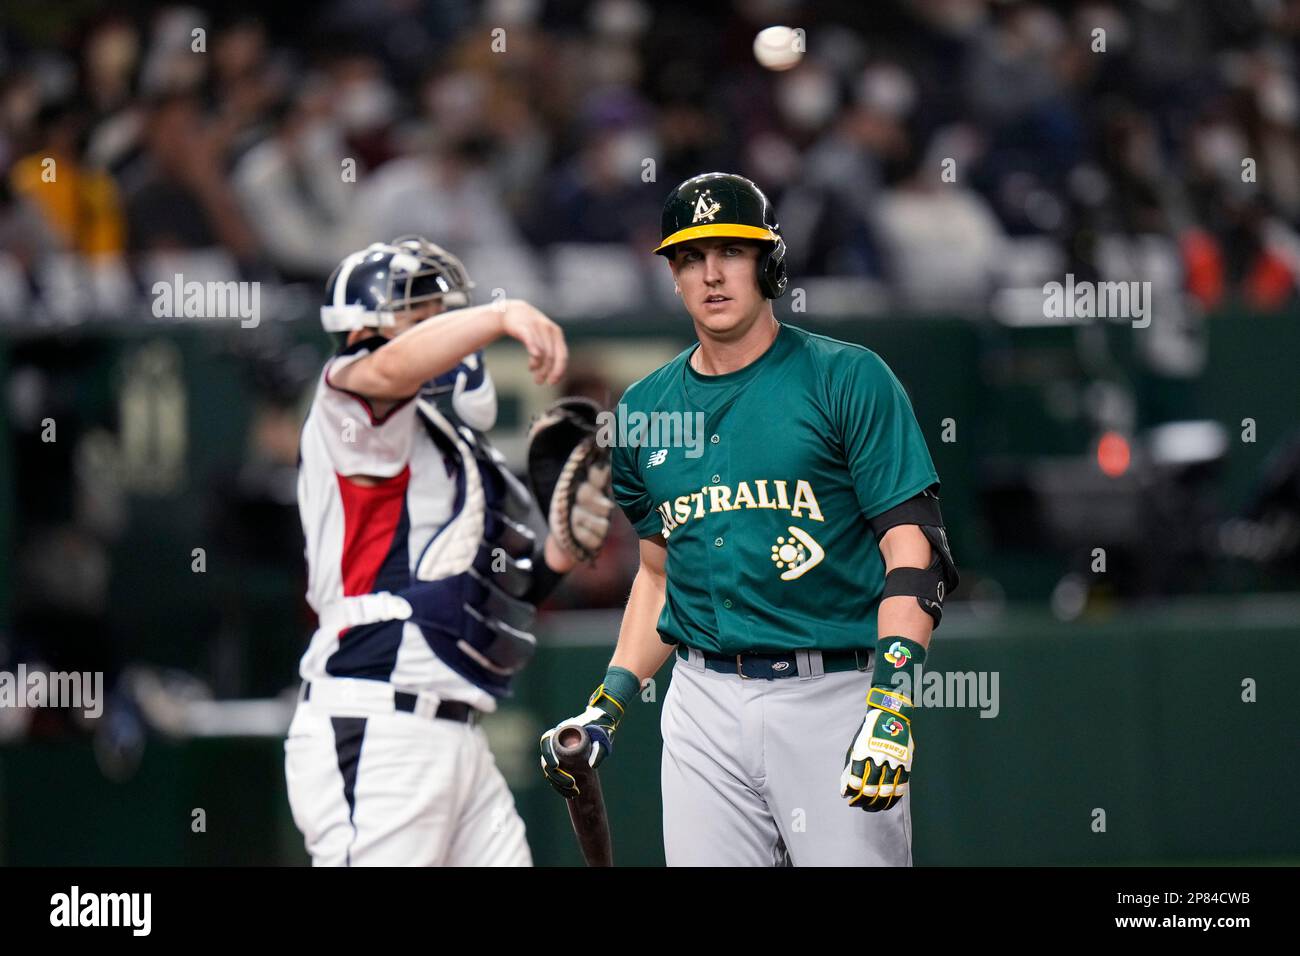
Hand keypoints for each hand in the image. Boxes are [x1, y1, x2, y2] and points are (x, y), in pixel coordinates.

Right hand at [501, 300, 567, 385]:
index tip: (552, 382)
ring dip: (537, 366)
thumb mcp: (544, 338)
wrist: (513, 311)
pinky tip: (532, 365)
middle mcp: (549, 330)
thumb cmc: (531, 329)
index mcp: (557, 334)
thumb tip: (557, 376)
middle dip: (546, 372)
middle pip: (551, 357)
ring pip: (541, 352)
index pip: (562, 356)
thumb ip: (551, 352)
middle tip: (539, 382)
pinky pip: (531, 342)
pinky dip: (534, 353)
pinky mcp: (524, 327)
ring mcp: (537, 327)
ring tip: (532, 370)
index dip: (559, 371)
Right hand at [539, 681, 625, 797]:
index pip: (546, 741)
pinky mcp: (564, 761)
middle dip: (556, 775)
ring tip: (573, 792)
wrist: (603, 722)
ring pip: (550, 771)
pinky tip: (570, 793)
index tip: (556, 766)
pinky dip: (561, 785)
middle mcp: (556, 742)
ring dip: (558, 783)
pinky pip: (557, 774)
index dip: (548, 754)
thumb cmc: (601, 727)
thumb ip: (599, 750)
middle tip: (571, 784)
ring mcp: (559, 752)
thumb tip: (592, 765)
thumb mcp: (602, 737)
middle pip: (547, 760)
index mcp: (560, 731)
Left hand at [839, 686, 913, 811]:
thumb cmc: (869, 732)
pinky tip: (886, 804)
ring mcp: (893, 761)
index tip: (848, 797)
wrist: (891, 714)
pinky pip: (901, 786)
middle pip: (870, 789)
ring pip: (886, 791)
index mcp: (863, 752)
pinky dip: (893, 798)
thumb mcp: (856, 745)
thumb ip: (851, 766)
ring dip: (877, 804)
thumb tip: (846, 789)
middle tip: (857, 805)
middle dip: (862, 801)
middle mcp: (878, 758)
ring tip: (870, 808)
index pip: (856, 780)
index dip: (852, 792)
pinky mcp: (905, 763)